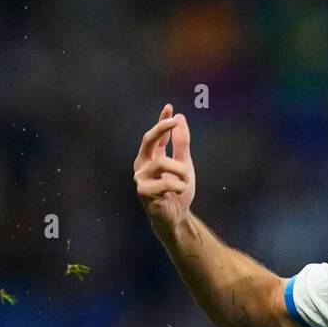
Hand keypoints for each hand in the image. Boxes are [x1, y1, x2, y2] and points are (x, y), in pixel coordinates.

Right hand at [133, 104, 195, 238]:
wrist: (176, 219)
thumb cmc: (178, 193)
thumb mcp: (184, 165)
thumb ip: (182, 145)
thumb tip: (180, 118)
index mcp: (151, 157)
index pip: (156, 135)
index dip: (162, 121)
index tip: (170, 107)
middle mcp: (143, 164)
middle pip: (148, 140)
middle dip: (161, 128)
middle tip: (175, 121)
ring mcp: (141, 177)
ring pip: (162, 163)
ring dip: (180, 170)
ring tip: (186, 180)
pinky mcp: (144, 192)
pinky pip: (165, 182)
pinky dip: (178, 185)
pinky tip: (179, 191)